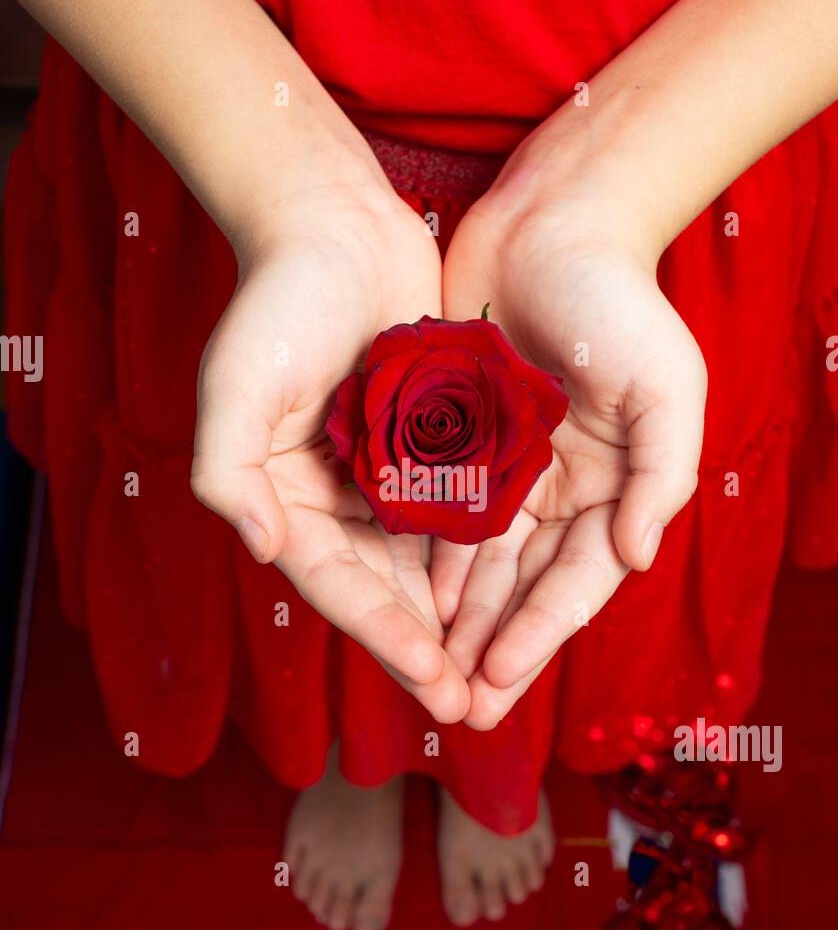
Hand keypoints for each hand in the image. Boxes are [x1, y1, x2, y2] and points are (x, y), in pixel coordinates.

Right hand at [191, 182, 470, 722]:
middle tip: (474, 707)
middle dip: (425, 651)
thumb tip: (264, 552)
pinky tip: (513, 591)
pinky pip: (451, 510)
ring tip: (497, 671)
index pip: (337, 586)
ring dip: (455, 619)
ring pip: (421, 563)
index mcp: (283, 496)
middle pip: (381, 590)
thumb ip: (232, 472)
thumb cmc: (276, 300)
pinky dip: (475, 554)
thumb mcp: (235, 383)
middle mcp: (328, 496)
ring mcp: (378, 471)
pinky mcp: (420, 441)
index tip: (435, 686)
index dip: (385, 640)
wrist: (331, 222)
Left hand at [432, 180, 706, 729]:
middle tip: (461, 710)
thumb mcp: (665, 387)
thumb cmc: (620, 302)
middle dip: (493, 649)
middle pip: (524, 589)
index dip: (538, 638)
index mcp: (612, 488)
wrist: (554, 222)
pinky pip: (440, 512)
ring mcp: (509, 468)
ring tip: (428, 671)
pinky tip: (405, 597)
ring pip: (479, 563)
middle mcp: (561, 491)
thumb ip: (660, 477)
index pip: (575, 583)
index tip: (498, 684)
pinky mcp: (462, 439)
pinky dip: (426, 557)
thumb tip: (633, 561)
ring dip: (456, 620)